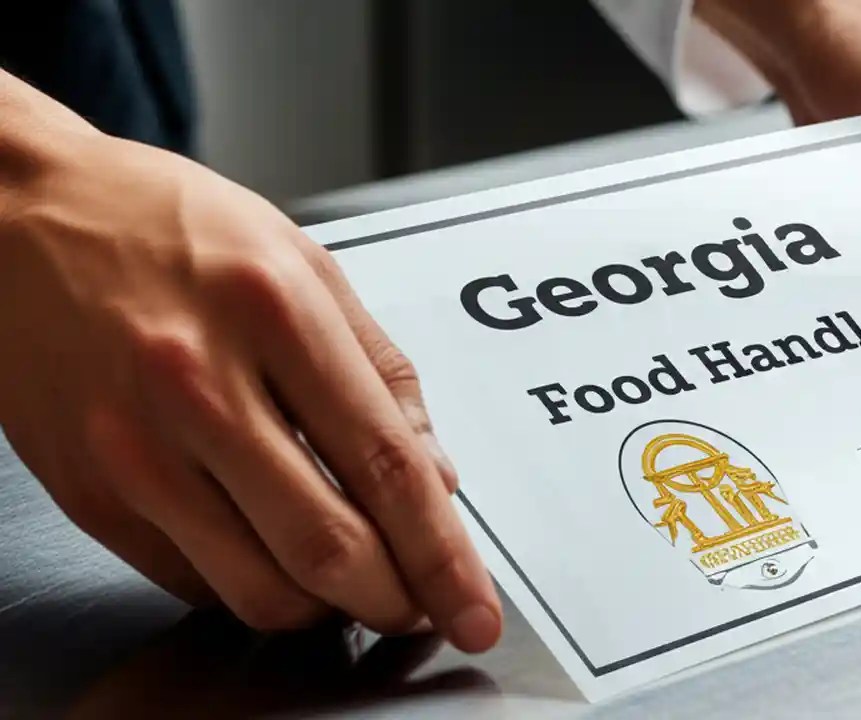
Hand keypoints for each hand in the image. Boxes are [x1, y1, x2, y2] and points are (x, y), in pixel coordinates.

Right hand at [0, 76, 501, 648]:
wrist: (19, 218)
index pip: (387, 467)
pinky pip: (194, 580)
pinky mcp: (92, 493)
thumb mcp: (304, 262)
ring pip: (260, 588)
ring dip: (329, 607)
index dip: (445, 557)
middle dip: (396, 601)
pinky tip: (272, 548)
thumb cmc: (166, 226)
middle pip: (329, 547)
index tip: (475, 610)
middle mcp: (200, 386)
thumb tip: (437, 478)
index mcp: (275, 313)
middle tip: (422, 605)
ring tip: (356, 578)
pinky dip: (253, 583)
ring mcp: (136, 449)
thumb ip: (383, 373)